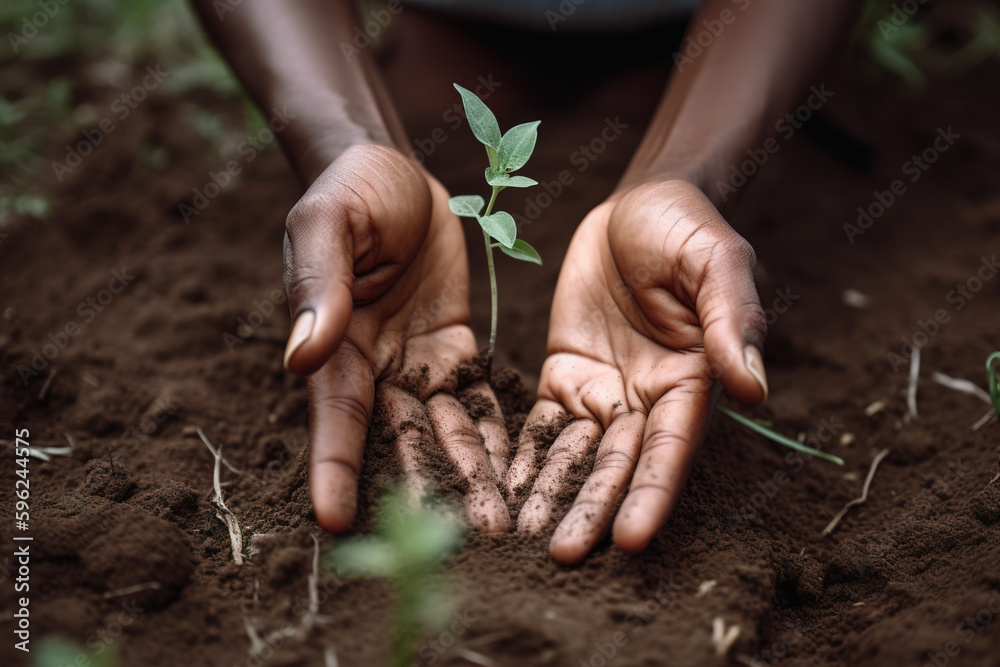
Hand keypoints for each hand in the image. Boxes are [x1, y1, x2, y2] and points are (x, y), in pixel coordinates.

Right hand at [283, 144, 509, 532]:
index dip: (332, 464)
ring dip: (471, 474)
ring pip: (445, 429)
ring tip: (503, 524)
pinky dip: (496, 434)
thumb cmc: (351, 189)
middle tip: (466, 541)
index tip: (332, 519)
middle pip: (398, 438)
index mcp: (334, 342)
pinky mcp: (455, 349)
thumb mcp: (330, 221)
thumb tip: (303, 354)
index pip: (333, 413)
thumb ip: (319, 284)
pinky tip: (523, 472)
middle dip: (428, 488)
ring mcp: (416, 362)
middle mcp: (373, 366)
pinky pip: (477, 398)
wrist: (395, 169)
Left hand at [506, 178, 767, 562]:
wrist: (637, 201)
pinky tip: (502, 488)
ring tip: (521, 536)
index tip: (631, 538)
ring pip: (577, 454)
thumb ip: (731, 321)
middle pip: (618, 465)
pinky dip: (526, 455)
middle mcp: (648, 398)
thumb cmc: (685, 226)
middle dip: (594, 510)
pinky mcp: (565, 373)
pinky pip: (543, 422)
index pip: (670, 448)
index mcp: (692, 380)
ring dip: (554, 494)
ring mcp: (604, 390)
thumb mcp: (715, 261)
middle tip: (563, 557)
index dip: (651, 492)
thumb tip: (754, 387)